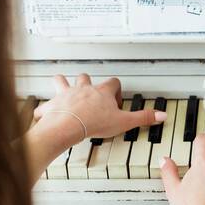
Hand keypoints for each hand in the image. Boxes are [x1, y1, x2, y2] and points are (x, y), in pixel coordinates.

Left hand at [33, 74, 163, 146]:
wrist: (69, 126)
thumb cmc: (93, 122)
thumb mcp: (124, 122)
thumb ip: (143, 118)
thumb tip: (161, 116)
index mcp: (101, 92)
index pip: (113, 83)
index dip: (116, 91)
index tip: (115, 101)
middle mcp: (83, 89)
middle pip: (85, 78)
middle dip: (87, 82)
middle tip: (89, 91)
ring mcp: (65, 95)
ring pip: (61, 81)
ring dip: (62, 84)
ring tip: (62, 86)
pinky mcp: (52, 105)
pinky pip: (45, 105)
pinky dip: (45, 108)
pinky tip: (44, 112)